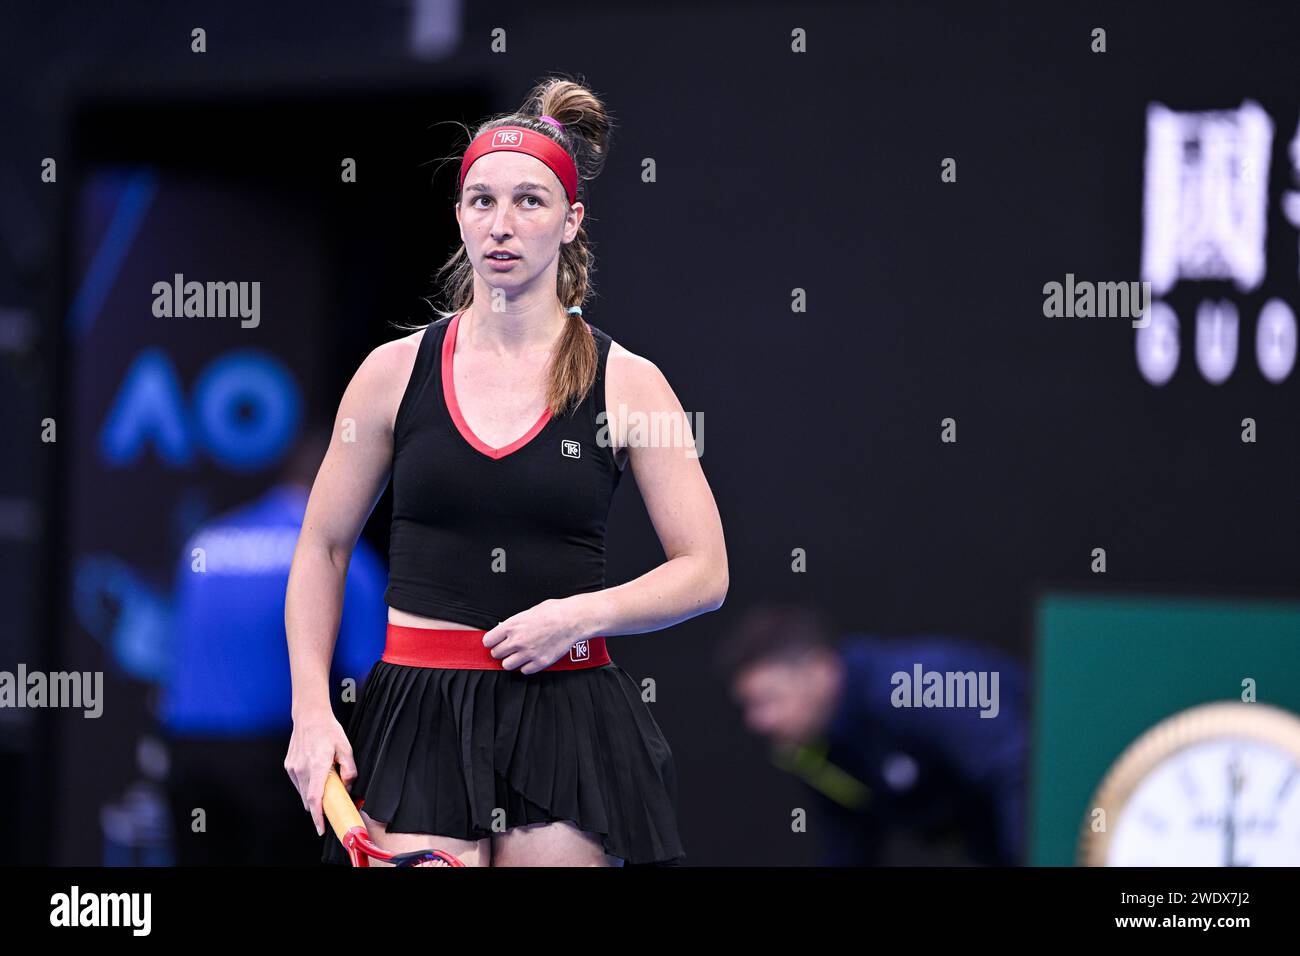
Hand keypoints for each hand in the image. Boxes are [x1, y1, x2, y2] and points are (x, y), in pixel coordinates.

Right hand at [284, 708, 355, 835]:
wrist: (309, 717)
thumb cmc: (328, 730)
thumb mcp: (346, 748)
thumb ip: (350, 769)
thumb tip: (347, 785)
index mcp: (317, 765)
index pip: (315, 797)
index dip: (317, 816)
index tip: (321, 827)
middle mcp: (302, 768)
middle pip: (309, 799)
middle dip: (319, 808)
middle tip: (331, 806)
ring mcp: (293, 768)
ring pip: (303, 793)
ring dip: (313, 796)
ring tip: (325, 783)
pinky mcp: (289, 766)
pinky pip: (298, 784)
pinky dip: (307, 786)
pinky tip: (316, 776)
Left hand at [482, 597, 592, 673]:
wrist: (572, 620)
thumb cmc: (553, 612)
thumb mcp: (528, 612)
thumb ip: (515, 623)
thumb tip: (506, 629)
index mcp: (512, 626)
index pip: (488, 641)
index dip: (492, 642)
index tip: (496, 642)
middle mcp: (517, 641)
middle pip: (496, 654)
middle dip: (502, 651)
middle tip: (510, 647)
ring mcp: (528, 653)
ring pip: (507, 665)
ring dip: (512, 661)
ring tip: (520, 654)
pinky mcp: (539, 663)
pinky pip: (524, 671)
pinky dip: (527, 666)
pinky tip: (532, 658)